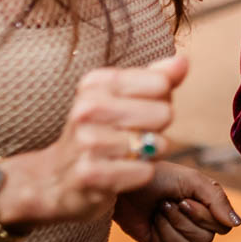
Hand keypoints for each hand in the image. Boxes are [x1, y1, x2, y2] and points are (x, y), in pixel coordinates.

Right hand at [0, 55, 188, 227]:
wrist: (56, 180)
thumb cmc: (100, 133)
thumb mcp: (123, 98)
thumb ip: (157, 78)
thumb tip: (183, 62)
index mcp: (96, 83)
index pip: (161, 83)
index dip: (161, 101)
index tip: (138, 111)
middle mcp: (87, 108)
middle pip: (164, 114)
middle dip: (157, 130)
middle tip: (132, 137)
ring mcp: (86, 142)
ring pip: (155, 145)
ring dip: (149, 155)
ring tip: (125, 156)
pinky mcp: (90, 174)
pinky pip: (144, 172)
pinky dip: (141, 175)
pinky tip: (120, 174)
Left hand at [114, 161, 240, 241]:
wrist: (125, 185)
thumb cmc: (159, 176)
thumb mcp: (192, 180)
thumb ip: (217, 200)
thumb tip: (237, 224)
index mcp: (208, 206)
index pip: (222, 227)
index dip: (204, 217)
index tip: (184, 200)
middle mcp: (197, 224)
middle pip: (205, 240)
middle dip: (182, 221)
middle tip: (166, 203)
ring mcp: (179, 237)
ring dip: (169, 230)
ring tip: (158, 212)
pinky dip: (158, 239)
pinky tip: (151, 225)